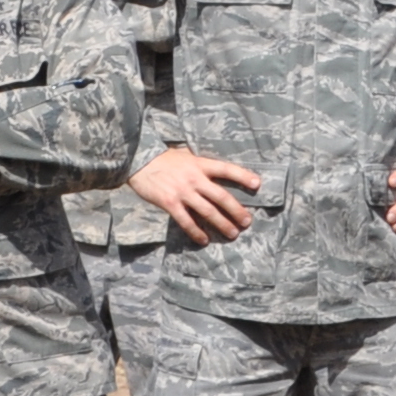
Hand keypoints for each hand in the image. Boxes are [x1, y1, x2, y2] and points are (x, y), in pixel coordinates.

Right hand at [129, 146, 261, 244]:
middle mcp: (194, 178)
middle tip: (247, 221)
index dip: (243, 176)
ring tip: (232, 234)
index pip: (226, 169)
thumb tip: (213, 173)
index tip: (257, 184)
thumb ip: (199, 164)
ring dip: (222, 224)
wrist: (138, 160)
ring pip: (208, 211)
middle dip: (236, 210)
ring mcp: (183, 192)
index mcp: (199, 164)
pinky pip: (186, 221)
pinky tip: (204, 240)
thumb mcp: (185, 155)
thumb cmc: (163, 158)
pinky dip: (196, 232)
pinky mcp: (170, 203)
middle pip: (221, 196)